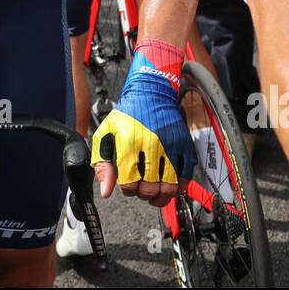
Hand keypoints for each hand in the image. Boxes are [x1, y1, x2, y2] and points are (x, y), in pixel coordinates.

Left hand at [92, 42, 194, 206]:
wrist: (152, 93)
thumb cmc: (127, 115)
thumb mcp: (106, 134)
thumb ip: (102, 164)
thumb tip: (106, 191)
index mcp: (129, 142)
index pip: (129, 183)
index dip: (127, 190)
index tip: (127, 186)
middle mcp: (151, 144)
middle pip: (151, 188)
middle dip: (144, 195)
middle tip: (142, 190)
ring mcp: (171, 145)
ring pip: (171, 186)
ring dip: (162, 196)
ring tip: (156, 194)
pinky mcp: (185, 145)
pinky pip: (187, 176)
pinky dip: (179, 187)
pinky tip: (170, 185)